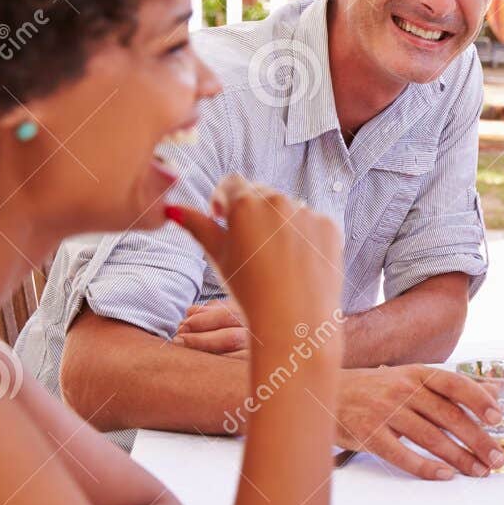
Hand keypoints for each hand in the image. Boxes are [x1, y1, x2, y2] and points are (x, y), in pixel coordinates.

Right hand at [165, 176, 341, 349]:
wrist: (293, 321)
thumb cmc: (250, 291)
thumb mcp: (218, 258)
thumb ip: (198, 227)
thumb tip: (173, 208)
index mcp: (245, 204)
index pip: (231, 184)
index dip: (223, 200)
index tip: (223, 219)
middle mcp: (279, 201)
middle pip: (260, 193)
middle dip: (251, 211)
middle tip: (250, 246)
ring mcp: (307, 213)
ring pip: (288, 207)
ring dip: (278, 222)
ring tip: (275, 259)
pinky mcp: (330, 227)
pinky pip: (312, 222)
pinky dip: (304, 235)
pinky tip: (297, 262)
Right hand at [335, 365, 503, 480]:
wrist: (324, 393)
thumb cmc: (376, 388)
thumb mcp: (412, 378)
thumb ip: (450, 387)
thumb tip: (492, 393)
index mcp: (417, 373)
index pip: (455, 384)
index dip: (478, 401)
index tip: (497, 419)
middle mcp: (403, 390)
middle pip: (449, 417)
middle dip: (478, 440)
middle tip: (497, 458)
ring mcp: (385, 412)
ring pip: (431, 438)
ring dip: (459, 457)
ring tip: (478, 471)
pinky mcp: (368, 434)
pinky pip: (402, 454)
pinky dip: (425, 467)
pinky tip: (444, 475)